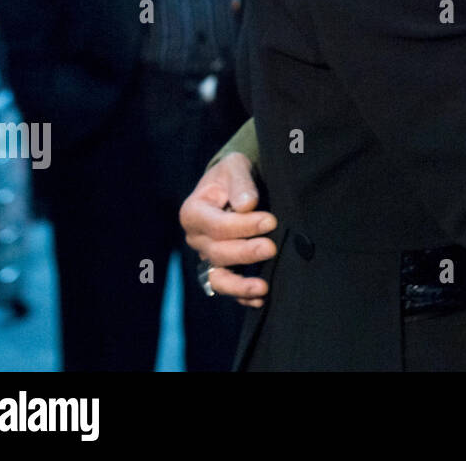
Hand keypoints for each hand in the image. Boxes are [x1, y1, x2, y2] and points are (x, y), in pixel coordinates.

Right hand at [180, 152, 277, 307]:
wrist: (232, 185)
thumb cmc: (232, 174)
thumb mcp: (234, 167)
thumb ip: (240, 183)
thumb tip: (247, 205)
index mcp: (193, 212)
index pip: (216, 225)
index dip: (243, 226)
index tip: (270, 221)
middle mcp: (196, 238)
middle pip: (218, 252)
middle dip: (246, 252)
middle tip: (272, 248)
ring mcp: (208, 256)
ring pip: (218, 279)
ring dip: (240, 285)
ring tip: (263, 287)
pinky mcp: (222, 267)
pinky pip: (228, 288)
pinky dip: (242, 296)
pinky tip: (260, 299)